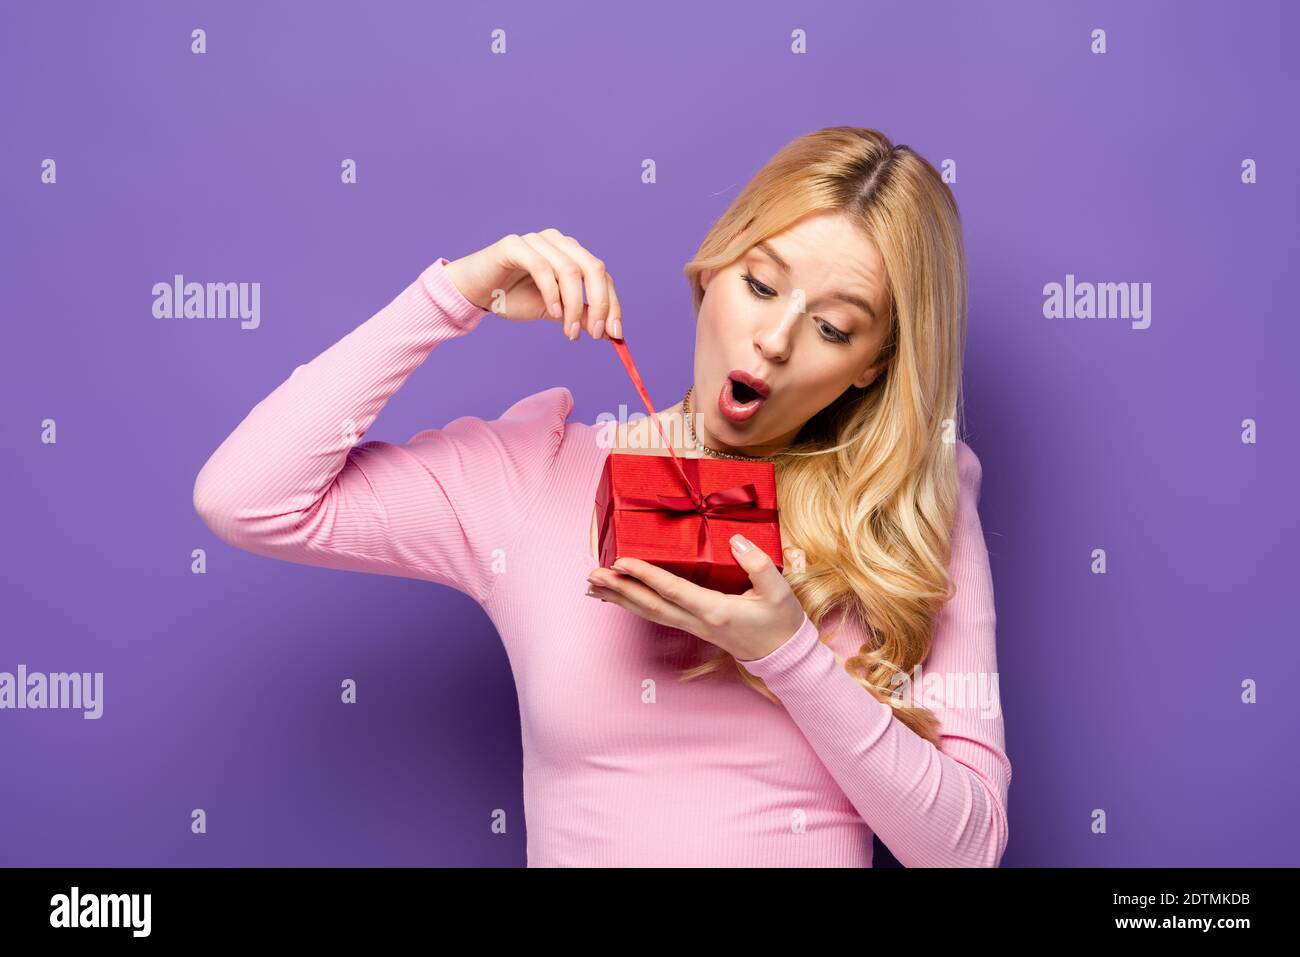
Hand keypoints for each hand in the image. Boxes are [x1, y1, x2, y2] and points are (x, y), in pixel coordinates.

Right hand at [441, 229, 622, 339]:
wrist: (473, 293)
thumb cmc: (511, 298)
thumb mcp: (553, 311)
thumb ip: (579, 316)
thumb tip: (609, 331)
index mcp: (570, 254)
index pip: (602, 276)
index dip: (612, 304)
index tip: (615, 333)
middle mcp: (558, 242)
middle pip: (593, 268)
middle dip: (600, 304)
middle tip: (596, 334)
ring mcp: (536, 240)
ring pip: (570, 270)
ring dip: (575, 306)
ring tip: (570, 331)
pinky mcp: (514, 245)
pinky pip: (542, 268)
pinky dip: (552, 293)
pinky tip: (553, 313)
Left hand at [586, 534, 808, 661]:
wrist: (783, 656)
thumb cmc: (781, 622)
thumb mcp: (779, 592)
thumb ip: (759, 564)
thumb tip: (736, 541)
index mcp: (716, 611)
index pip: (672, 590)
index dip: (645, 576)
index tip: (621, 561)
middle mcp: (698, 621)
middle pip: (651, 605)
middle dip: (620, 590)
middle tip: (593, 575)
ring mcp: (693, 627)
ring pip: (650, 613)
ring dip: (621, 599)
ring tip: (593, 586)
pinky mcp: (693, 626)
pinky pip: (658, 615)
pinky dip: (634, 606)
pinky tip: (618, 599)